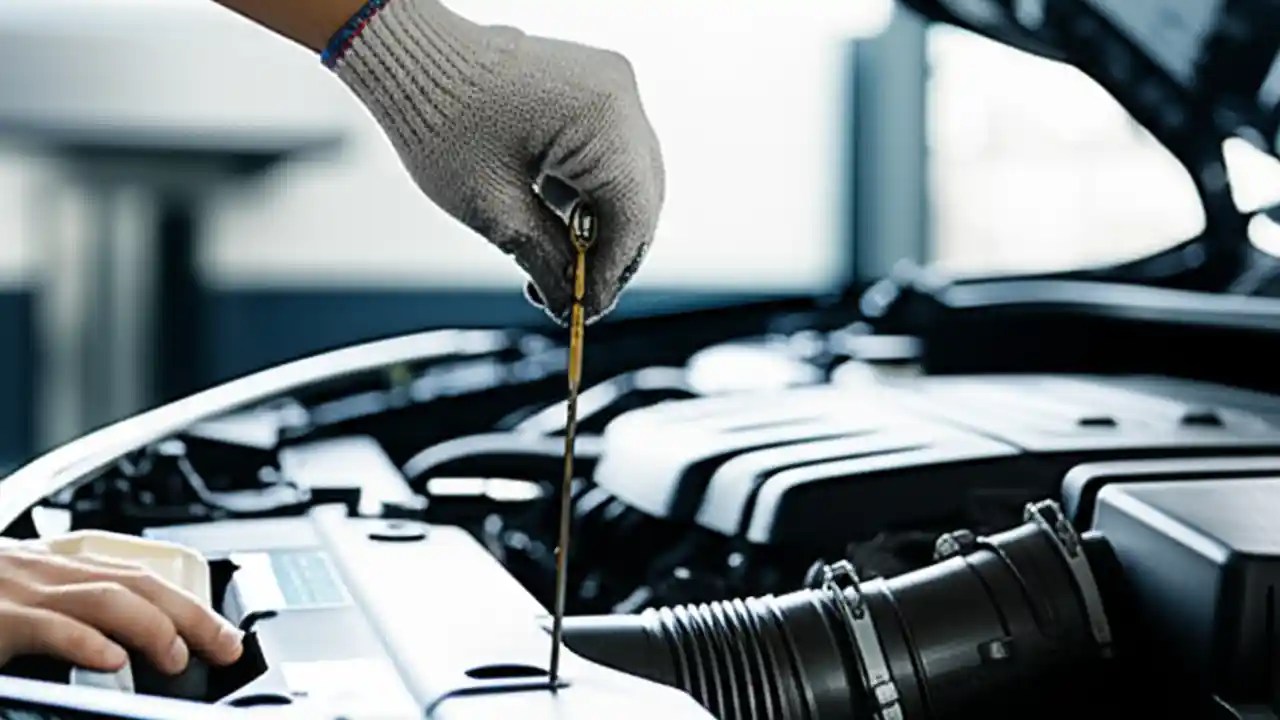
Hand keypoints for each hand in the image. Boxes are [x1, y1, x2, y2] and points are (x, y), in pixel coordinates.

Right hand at [0, 543, 243, 673]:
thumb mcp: (13, 600)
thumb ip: (60, 615)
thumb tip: (116, 650)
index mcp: (52, 568)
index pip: (138, 575)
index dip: (188, 601)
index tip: (224, 633)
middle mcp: (41, 571)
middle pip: (138, 583)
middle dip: (192, 614)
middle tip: (227, 647)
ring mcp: (15, 591)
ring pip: (105, 597)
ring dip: (153, 626)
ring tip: (178, 656)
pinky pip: (45, 624)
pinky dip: (84, 641)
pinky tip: (111, 660)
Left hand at [331, 0, 664, 321]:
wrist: (413, 60)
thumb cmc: (442, 121)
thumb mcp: (492, 206)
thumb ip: (544, 259)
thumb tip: (572, 306)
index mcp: (603, 117)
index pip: (633, 213)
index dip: (613, 270)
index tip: (589, 309)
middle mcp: (620, 95)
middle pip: (641, 197)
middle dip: (611, 252)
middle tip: (576, 295)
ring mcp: (611, 88)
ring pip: (631, 179)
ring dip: (602, 226)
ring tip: (560, 264)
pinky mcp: (595, 91)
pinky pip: (613, 155)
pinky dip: (592, 194)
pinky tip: (559, 224)